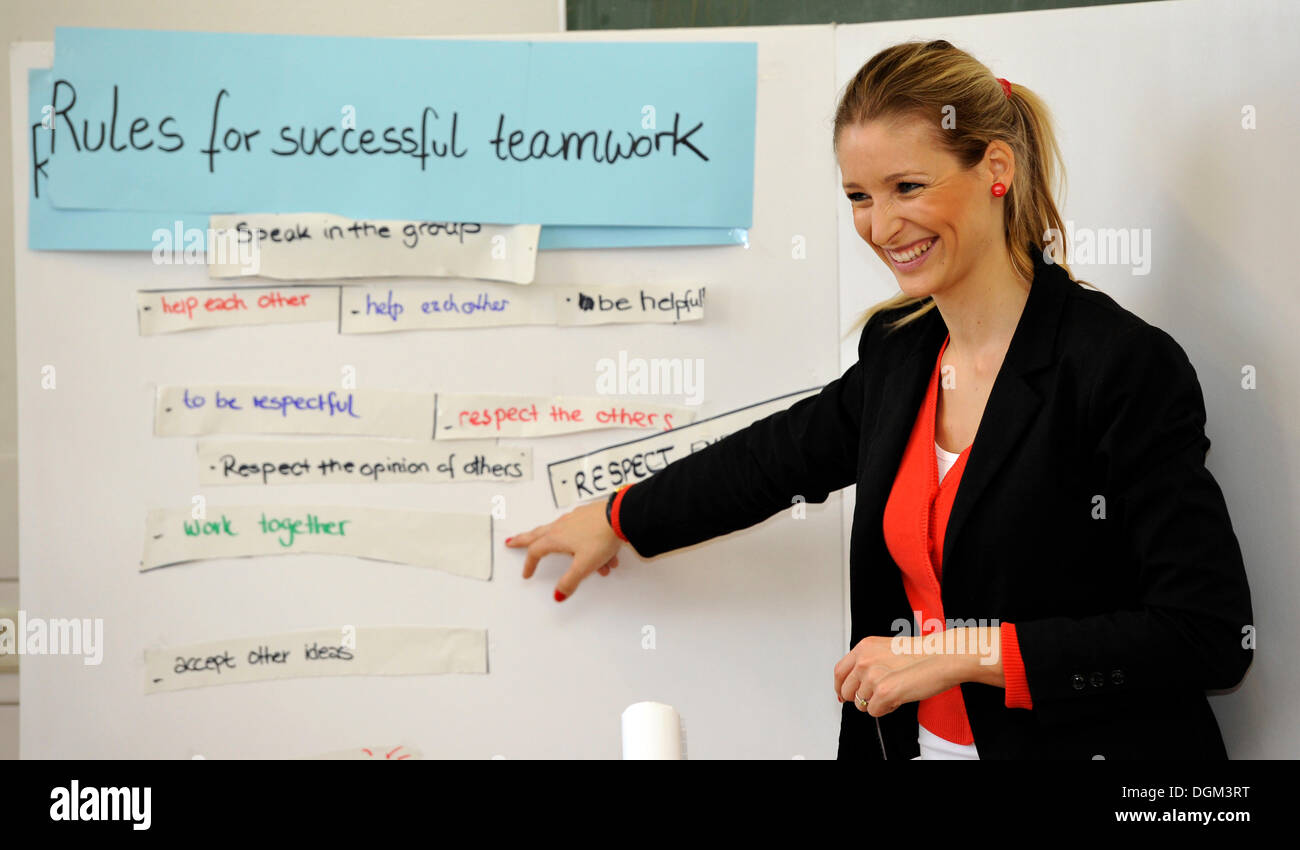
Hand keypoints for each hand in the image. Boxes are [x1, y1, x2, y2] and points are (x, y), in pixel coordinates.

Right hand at [505, 499, 622, 600]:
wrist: (621, 516)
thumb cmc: (601, 539)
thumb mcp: (584, 566)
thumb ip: (569, 581)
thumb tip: (558, 595)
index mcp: (556, 538)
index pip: (536, 551)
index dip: (530, 564)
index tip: (527, 574)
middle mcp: (562, 525)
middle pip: (538, 534)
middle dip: (525, 539)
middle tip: (513, 541)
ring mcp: (575, 518)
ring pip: (565, 534)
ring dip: (571, 550)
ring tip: (586, 562)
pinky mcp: (589, 514)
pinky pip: (583, 532)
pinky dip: (589, 545)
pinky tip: (605, 554)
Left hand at [833, 634, 962, 716]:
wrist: (942, 656)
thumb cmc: (922, 653)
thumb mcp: (886, 648)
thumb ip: (869, 660)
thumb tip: (859, 679)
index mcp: (864, 647)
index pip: (840, 671)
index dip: (840, 687)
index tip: (842, 694)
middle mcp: (864, 660)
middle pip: (846, 690)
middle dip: (858, 699)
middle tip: (873, 698)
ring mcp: (872, 677)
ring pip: (861, 703)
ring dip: (876, 703)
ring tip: (894, 693)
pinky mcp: (884, 692)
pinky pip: (874, 711)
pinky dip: (886, 709)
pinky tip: (898, 698)